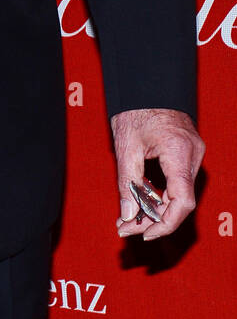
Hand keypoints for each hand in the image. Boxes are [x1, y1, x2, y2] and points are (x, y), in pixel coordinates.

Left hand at [111, 108, 203, 240]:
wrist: (145, 84)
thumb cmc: (135, 109)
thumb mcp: (125, 146)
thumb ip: (128, 183)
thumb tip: (128, 215)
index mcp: (180, 153)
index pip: (182, 202)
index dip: (165, 224)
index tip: (143, 234)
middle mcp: (193, 156)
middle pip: (180, 202)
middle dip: (154, 219)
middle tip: (126, 228)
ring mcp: (193, 155)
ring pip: (179, 194)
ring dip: (156, 209)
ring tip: (128, 219)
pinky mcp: (186, 154)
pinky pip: (177, 182)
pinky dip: (161, 194)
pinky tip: (141, 202)